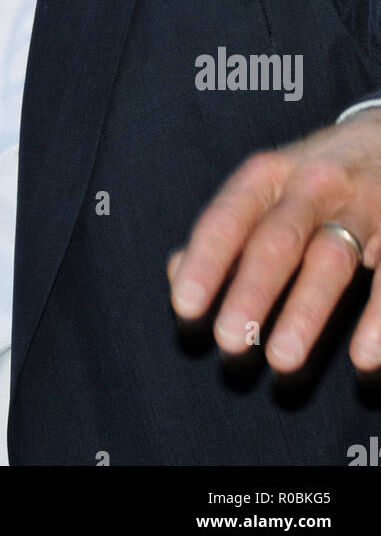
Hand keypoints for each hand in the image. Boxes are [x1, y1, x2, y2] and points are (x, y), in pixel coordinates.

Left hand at [167, 108, 380, 371]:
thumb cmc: (310, 180)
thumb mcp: (263, 189)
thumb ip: (222, 232)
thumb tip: (175, 273)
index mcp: (268, 175)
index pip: (228, 218)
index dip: (206, 262)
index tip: (185, 307)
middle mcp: (313, 183)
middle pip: (277, 239)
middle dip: (252, 290)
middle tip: (229, 340)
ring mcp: (362, 203)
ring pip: (331, 259)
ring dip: (306, 310)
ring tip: (282, 360)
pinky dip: (378, 317)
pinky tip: (363, 357)